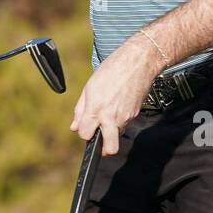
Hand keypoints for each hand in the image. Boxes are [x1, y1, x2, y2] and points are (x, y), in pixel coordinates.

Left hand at [70, 35, 161, 155]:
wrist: (137, 62)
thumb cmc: (111, 70)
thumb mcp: (89, 87)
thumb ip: (80, 110)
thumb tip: (74, 127)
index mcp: (96, 108)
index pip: (85, 134)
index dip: (84, 132)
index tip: (85, 126)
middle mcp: (110, 116)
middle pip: (109, 149)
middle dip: (103, 149)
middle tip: (99, 139)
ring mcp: (125, 117)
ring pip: (116, 135)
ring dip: (110, 130)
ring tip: (108, 112)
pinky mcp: (134, 115)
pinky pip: (123, 124)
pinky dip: (119, 119)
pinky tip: (117, 105)